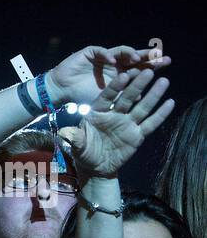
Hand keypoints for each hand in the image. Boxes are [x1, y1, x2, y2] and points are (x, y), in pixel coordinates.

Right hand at [46, 44, 168, 106]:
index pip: (139, 67)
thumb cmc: (82, 96)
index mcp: (120, 73)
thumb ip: (121, 97)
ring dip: (129, 53)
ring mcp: (104, 56)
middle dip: (147, 56)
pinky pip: (101, 51)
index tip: (165, 64)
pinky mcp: (91, 52)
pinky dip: (106, 55)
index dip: (151, 65)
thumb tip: (141, 98)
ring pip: (121, 51)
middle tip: (160, 55)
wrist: (62, 90)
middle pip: (134, 57)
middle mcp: (115, 63)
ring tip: (136, 58)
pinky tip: (111, 60)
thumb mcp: (106, 99)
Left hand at [59, 68, 173, 178]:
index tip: (123, 74)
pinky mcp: (137, 135)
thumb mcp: (77, 146)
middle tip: (147, 71)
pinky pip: (150, 123)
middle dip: (137, 85)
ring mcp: (127, 124)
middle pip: (128, 97)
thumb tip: (67, 133)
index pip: (107, 96)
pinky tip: (170, 102)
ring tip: (163, 81)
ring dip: (153, 95)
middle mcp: (115, 115)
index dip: (115, 87)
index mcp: (98, 113)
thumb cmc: (84, 153)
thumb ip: (75, 138)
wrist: (96, 167)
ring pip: (142, 107)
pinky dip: (160, 114)